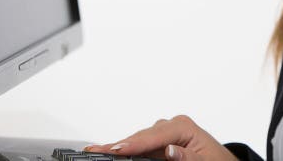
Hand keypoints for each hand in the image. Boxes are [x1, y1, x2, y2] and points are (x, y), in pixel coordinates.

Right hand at [83, 115, 238, 160]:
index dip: (132, 143)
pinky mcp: (162, 141)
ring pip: (139, 139)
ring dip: (121, 146)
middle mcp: (173, 126)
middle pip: (142, 136)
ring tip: (99, 150)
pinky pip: (142, 145)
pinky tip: (115, 150)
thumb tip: (169, 150)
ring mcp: (166, 132)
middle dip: (120, 144)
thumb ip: (186, 157)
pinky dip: (129, 148)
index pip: (153, 135)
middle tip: (95, 150)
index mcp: (184, 127)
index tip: (115, 148)